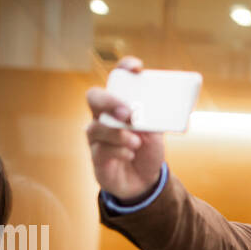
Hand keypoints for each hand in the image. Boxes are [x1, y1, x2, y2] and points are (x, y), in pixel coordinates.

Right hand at [85, 56, 165, 201]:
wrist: (145, 181)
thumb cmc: (147, 150)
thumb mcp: (156, 133)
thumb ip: (153, 120)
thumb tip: (156, 109)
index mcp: (120, 105)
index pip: (117, 79)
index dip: (124, 69)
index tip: (136, 68)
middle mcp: (104, 116)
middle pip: (95, 97)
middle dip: (110, 101)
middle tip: (128, 112)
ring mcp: (98, 137)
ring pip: (96, 127)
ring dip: (118, 134)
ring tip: (136, 143)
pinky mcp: (97, 157)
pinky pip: (101, 150)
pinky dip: (119, 151)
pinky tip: (130, 155)